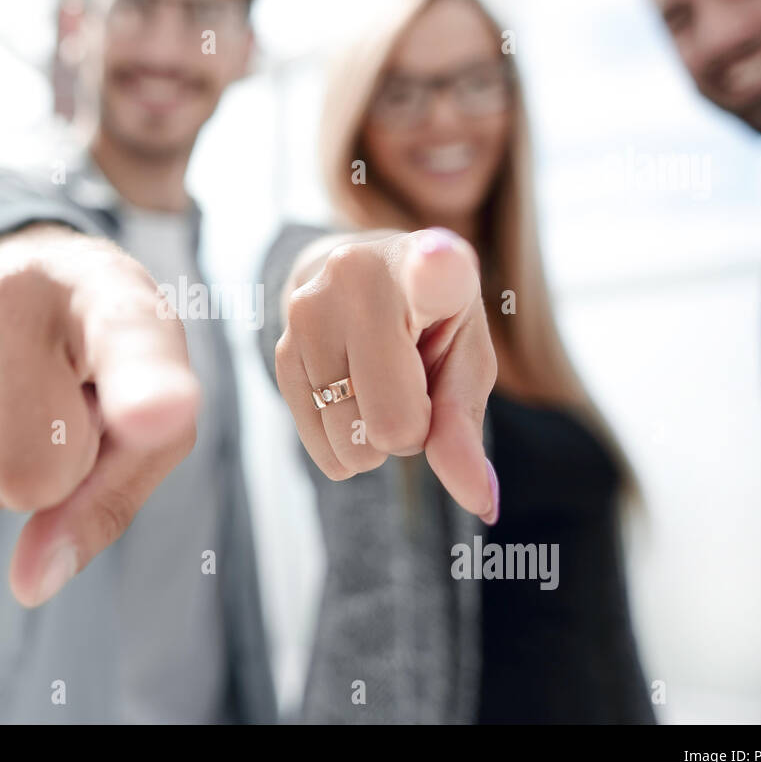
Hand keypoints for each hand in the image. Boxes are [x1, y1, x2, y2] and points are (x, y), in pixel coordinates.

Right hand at [0, 226, 198, 607]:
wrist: (50, 283)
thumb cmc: (114, 373)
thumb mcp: (148, 437)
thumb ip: (105, 505)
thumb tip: (28, 582)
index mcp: (121, 306)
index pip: (131, 351)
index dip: (143, 389)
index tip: (158, 416)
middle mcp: (26, 291)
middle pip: (27, 479)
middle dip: (49, 477)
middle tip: (63, 416)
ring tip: (21, 399)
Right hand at [275, 227, 498, 520]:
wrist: (358, 279)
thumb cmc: (430, 324)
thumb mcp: (465, 361)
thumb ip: (466, 427)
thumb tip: (480, 503)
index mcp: (426, 265)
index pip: (432, 271)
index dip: (436, 268)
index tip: (438, 259)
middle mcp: (355, 276)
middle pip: (392, 422)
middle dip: (409, 430)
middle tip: (411, 384)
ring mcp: (307, 311)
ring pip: (350, 441)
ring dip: (372, 438)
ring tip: (377, 383)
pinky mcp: (279, 349)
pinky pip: (320, 446)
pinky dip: (343, 446)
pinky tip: (350, 397)